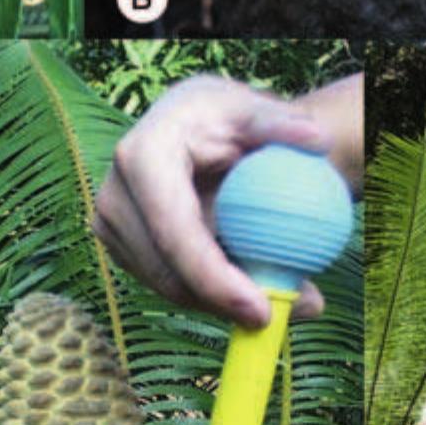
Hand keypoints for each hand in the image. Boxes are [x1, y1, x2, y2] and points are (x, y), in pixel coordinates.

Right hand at [93, 75, 335, 327]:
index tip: (263, 311)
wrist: (197, 128)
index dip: (214, 279)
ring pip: (169, 288)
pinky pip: (168, 286)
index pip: (174, 232)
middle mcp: (115, 192)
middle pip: (167, 272)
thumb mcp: (255, 113)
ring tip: (285, 291)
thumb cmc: (226, 119)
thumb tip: (314, 140)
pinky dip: (211, 294)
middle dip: (227, 302)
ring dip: (224, 302)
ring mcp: (110, 223)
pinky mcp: (120, 246)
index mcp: (143, 155)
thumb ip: (283, 125)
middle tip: (293, 310)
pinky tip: (247, 278)